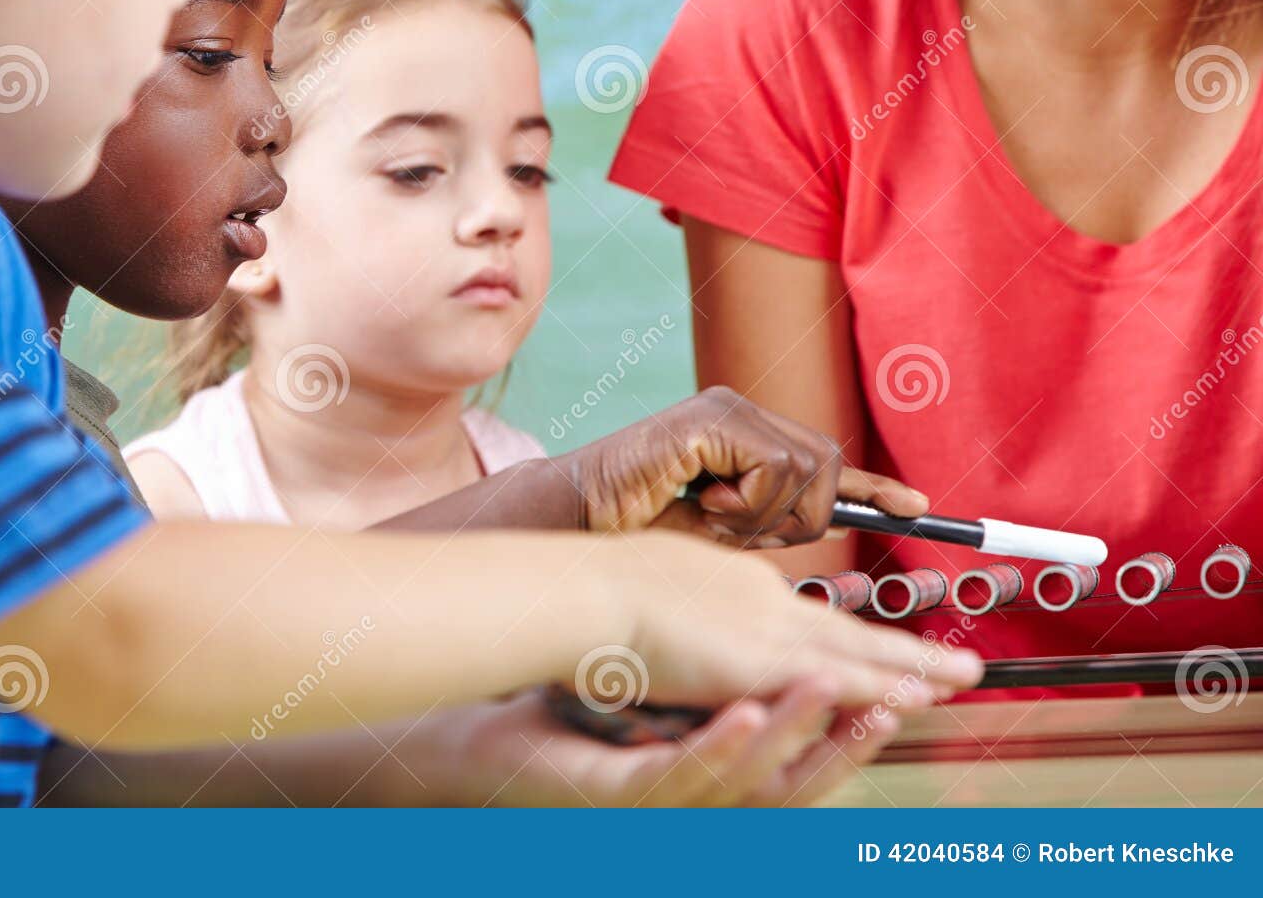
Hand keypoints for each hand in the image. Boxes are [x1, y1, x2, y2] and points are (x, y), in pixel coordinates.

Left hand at [425, 680, 897, 806]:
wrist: (495, 739)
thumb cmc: (584, 708)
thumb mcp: (671, 683)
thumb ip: (733, 663)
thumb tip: (797, 622)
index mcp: (721, 764)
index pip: (811, 748)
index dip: (866, 721)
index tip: (924, 684)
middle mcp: (703, 791)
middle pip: (797, 777)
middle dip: (851, 736)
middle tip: (905, 699)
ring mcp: (662, 797)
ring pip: (746, 781)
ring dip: (795, 732)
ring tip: (830, 691)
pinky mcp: (620, 794)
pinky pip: (679, 775)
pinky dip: (718, 745)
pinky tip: (746, 713)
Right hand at [555, 385, 927, 545]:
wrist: (577, 525)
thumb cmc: (637, 535)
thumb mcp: (722, 535)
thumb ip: (772, 523)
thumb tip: (835, 520)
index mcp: (743, 435)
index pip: (825, 459)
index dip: (872, 486)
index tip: (919, 507)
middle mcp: (739, 412)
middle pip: (824, 468)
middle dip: (799, 518)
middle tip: (739, 529)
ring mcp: (724, 410)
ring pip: (805, 473)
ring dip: (763, 516)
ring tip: (708, 513)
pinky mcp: (710, 419)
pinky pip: (773, 469)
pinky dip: (745, 503)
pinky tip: (699, 499)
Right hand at [609, 533, 981, 708]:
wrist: (591, 591)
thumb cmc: (603, 591)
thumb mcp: (659, 589)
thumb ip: (693, 606)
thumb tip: (695, 616)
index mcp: (740, 588)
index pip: (808, 614)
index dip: (850, 632)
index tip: (879, 640)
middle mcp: (767, 602)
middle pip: (849, 629)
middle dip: (904, 650)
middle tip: (956, 663)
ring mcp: (770, 630)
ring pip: (860, 652)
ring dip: (915, 668)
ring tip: (964, 679)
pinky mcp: (765, 661)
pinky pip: (841, 677)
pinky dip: (883, 687)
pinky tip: (917, 697)